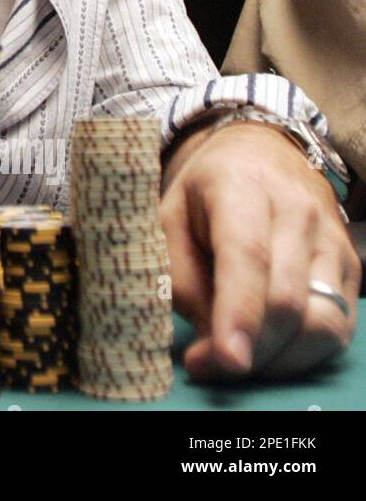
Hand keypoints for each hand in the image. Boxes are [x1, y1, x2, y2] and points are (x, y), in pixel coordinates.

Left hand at [160, 120, 359, 380]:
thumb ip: (178, 273)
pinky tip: (269, 354)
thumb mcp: (169, 214)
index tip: (226, 358)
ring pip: (321, 321)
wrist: (262, 151)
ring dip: (278, 359)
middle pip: (286, 300)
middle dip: (249, 348)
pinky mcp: (351, 266)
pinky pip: (339, 326)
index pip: (247, 257)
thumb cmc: (206, 188)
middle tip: (207, 367)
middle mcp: (298, 211)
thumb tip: (201, 334)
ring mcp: (331, 239)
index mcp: (242, 187)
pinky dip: (303, 353)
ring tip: (235, 364)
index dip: (238, 314)